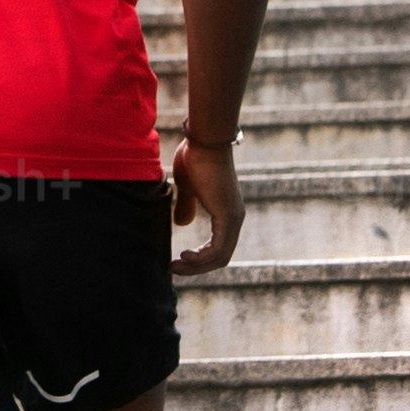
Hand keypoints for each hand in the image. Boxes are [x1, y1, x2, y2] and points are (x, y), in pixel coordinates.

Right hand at [168, 133, 245, 278]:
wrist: (204, 141)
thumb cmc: (194, 157)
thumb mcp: (186, 186)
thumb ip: (186, 204)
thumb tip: (182, 224)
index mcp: (226, 211)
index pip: (218, 246)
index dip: (199, 258)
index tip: (179, 259)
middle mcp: (235, 218)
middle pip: (220, 256)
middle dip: (197, 267)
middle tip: (174, 268)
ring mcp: (233, 218)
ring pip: (220, 257)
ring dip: (197, 266)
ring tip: (175, 266)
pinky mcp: (228, 217)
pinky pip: (218, 250)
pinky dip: (201, 259)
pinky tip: (184, 256)